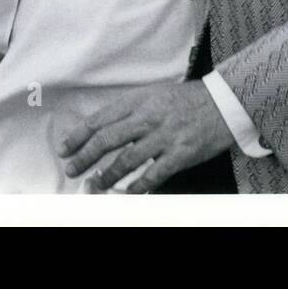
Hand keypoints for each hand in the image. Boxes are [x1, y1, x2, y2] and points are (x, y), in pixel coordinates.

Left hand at [57, 82, 232, 193]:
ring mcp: (164, 136)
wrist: (222, 102)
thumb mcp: (153, 95)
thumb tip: (102, 129)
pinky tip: (127, 193)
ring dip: (106, 175)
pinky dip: (137, 186)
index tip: (65, 149)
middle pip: (107, 139)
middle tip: (71, 169)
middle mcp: (147, 117)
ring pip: (126, 159)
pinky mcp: (180, 154)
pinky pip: (153, 174)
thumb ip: (129, 111)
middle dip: (85, 157)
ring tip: (94, 186)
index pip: (100, 119)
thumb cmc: (185, 100)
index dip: (79, 135)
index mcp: (138, 100)